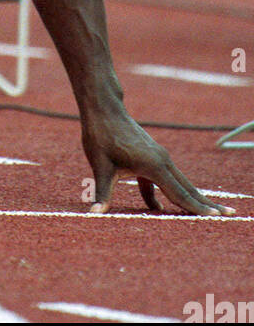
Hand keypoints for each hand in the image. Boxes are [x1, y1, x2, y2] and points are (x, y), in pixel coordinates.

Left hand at [82, 107, 232, 216]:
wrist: (103, 108)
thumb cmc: (101, 136)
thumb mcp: (101, 166)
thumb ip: (103, 192)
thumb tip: (95, 213)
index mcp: (154, 166)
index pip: (179, 193)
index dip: (197, 208)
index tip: (216, 217)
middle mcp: (162, 161)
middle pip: (188, 188)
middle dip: (207, 204)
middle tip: (229, 215)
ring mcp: (159, 157)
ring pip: (179, 182)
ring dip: (193, 198)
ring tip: (210, 211)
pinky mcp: (151, 155)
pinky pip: (164, 179)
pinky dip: (169, 192)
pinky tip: (158, 208)